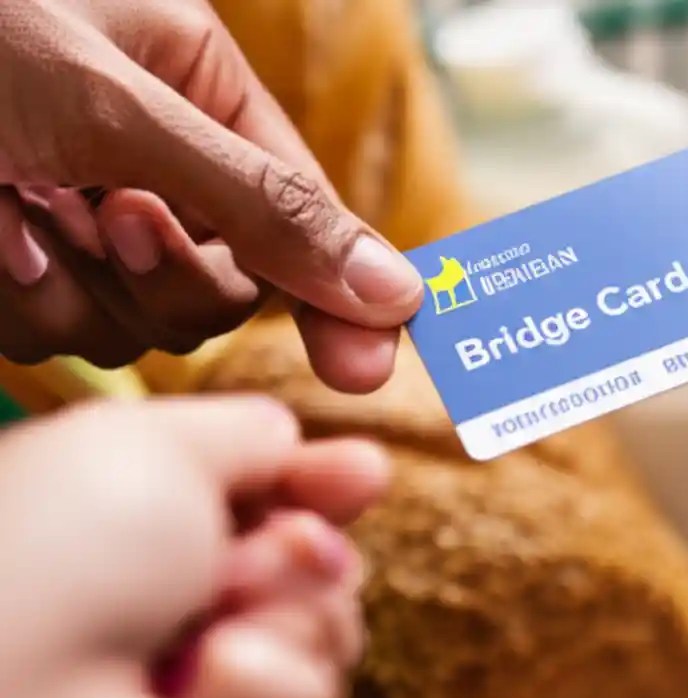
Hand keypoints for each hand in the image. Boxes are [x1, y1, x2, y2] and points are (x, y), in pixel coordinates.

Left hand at [0, 0, 423, 391]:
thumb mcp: (115, 107)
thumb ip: (262, 205)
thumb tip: (396, 289)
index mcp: (196, 85)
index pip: (304, 211)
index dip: (341, 290)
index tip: (371, 368)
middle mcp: (149, 155)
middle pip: (225, 285)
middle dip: (169, 277)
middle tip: (111, 224)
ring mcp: (76, 214)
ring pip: (137, 324)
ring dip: (72, 286)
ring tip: (3, 207)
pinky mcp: (10, 263)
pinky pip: (54, 333)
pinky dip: (11, 296)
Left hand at [0, 397, 388, 697]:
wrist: (11, 684)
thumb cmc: (61, 550)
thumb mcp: (157, 443)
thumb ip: (246, 431)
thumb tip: (293, 437)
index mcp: (157, 509)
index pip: (276, 489)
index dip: (324, 480)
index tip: (363, 474)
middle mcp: (185, 586)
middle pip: (324, 558)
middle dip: (313, 552)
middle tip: (275, 551)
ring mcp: (207, 662)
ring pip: (331, 628)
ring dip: (288, 617)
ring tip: (216, 631)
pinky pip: (311, 695)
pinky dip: (266, 682)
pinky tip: (203, 681)